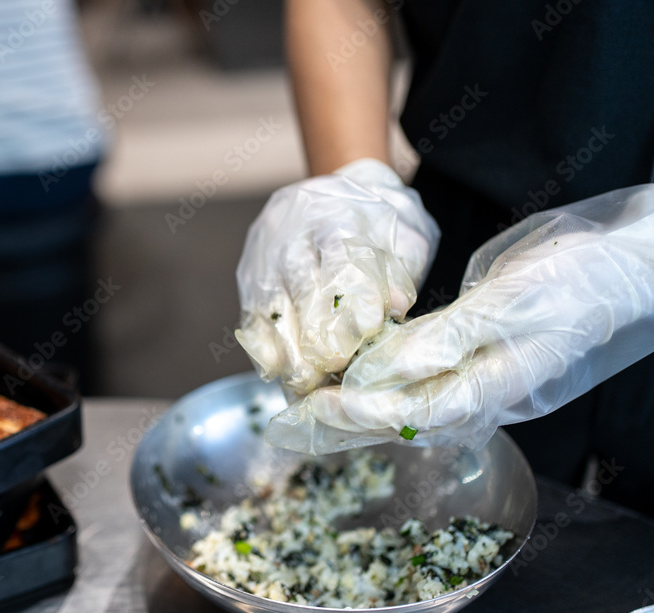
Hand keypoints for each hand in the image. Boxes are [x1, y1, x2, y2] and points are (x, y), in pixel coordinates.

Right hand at [236, 158, 439, 395]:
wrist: (340, 187)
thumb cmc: (379, 220)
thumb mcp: (405, 232)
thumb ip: (402, 266)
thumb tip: (396, 306)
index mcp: (338, 215)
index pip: (343, 257)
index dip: (355, 295)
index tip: (368, 328)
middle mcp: (293, 232)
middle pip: (301, 285)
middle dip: (318, 331)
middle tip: (334, 366)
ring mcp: (265, 254)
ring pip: (271, 304)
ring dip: (287, 348)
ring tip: (306, 382)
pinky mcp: (249, 275)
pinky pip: (251, 315)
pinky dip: (264, 347)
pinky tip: (279, 373)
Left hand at [267, 184, 653, 453]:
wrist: (629, 273)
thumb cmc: (577, 283)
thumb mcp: (506, 305)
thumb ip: (439, 342)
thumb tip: (373, 379)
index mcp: (488, 389)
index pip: (403, 413)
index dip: (350, 414)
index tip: (305, 408)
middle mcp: (480, 397)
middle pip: (394, 423)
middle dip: (336, 427)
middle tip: (283, 429)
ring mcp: (479, 385)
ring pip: (402, 410)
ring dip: (352, 413)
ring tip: (304, 412)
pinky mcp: (476, 366)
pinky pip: (418, 390)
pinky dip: (379, 391)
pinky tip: (354, 387)